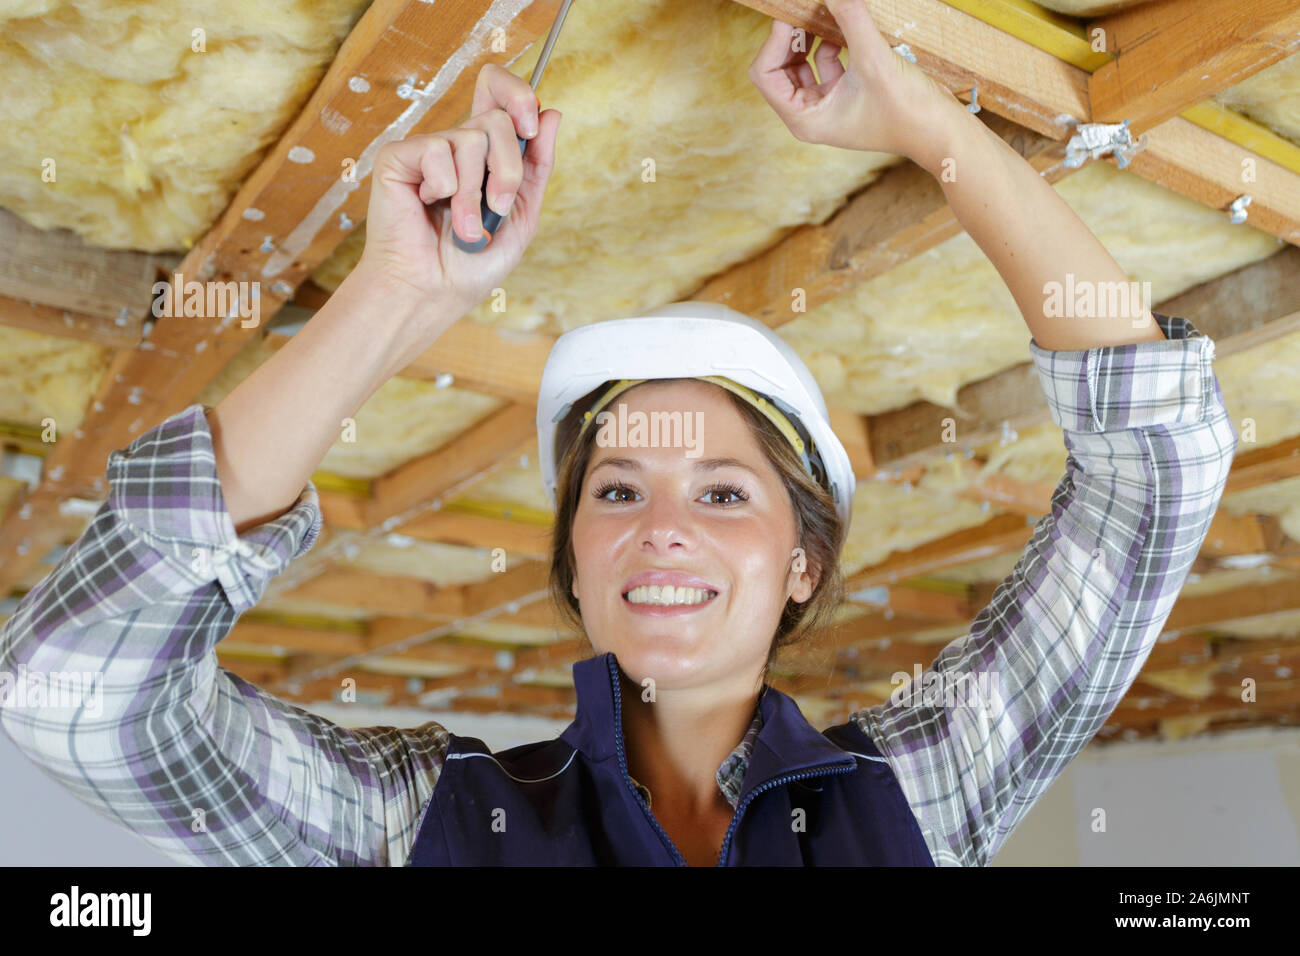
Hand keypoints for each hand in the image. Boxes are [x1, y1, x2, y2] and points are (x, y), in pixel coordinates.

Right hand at [357, 63, 561, 320]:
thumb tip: (551, 113)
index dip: (518, 95)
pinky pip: (436, 150)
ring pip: (470, 139)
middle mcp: (455, 145)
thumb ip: (537, 166)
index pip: (498, 92)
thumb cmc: (471, 264)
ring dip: (474, 193)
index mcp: (485, 154)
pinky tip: (428, 206)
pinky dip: (443, 187)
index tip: (531, 127)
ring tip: (464, 226)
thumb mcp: (521, 215)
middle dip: (508, 170)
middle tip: (497, 207)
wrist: (433, 292)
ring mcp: (426, 149)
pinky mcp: (398, 157)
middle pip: (496, 119)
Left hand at [748, 0, 954, 160]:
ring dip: (810, 38)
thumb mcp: (875, 59)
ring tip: (825, 13)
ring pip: (802, 64)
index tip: (793, 14)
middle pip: (779, 68)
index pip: (766, 75)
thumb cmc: (908, 111)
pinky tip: (845, 29)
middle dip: (791, 37)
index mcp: (805, 119)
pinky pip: (826, 63)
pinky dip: (830, 44)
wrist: (941, 132)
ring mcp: (828, 106)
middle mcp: (811, 116)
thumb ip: (851, 20)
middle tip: (808, 8)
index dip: (774, 40)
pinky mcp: (846, 96)